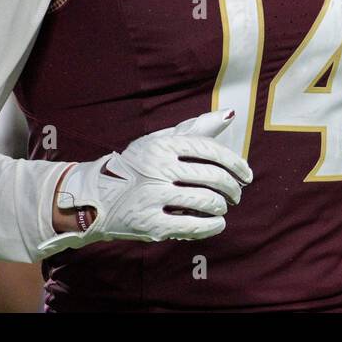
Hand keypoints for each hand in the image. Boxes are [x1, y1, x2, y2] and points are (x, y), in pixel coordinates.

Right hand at [52, 109, 251, 243]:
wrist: (95, 197)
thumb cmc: (136, 166)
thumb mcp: (160, 141)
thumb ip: (195, 129)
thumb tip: (229, 115)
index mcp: (163, 145)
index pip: (211, 151)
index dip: (235, 164)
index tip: (247, 176)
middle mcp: (158, 168)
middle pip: (212, 177)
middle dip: (232, 188)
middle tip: (235, 195)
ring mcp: (152, 197)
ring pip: (205, 201)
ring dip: (221, 207)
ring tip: (222, 208)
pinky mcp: (149, 224)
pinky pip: (191, 225)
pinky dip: (211, 226)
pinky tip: (216, 224)